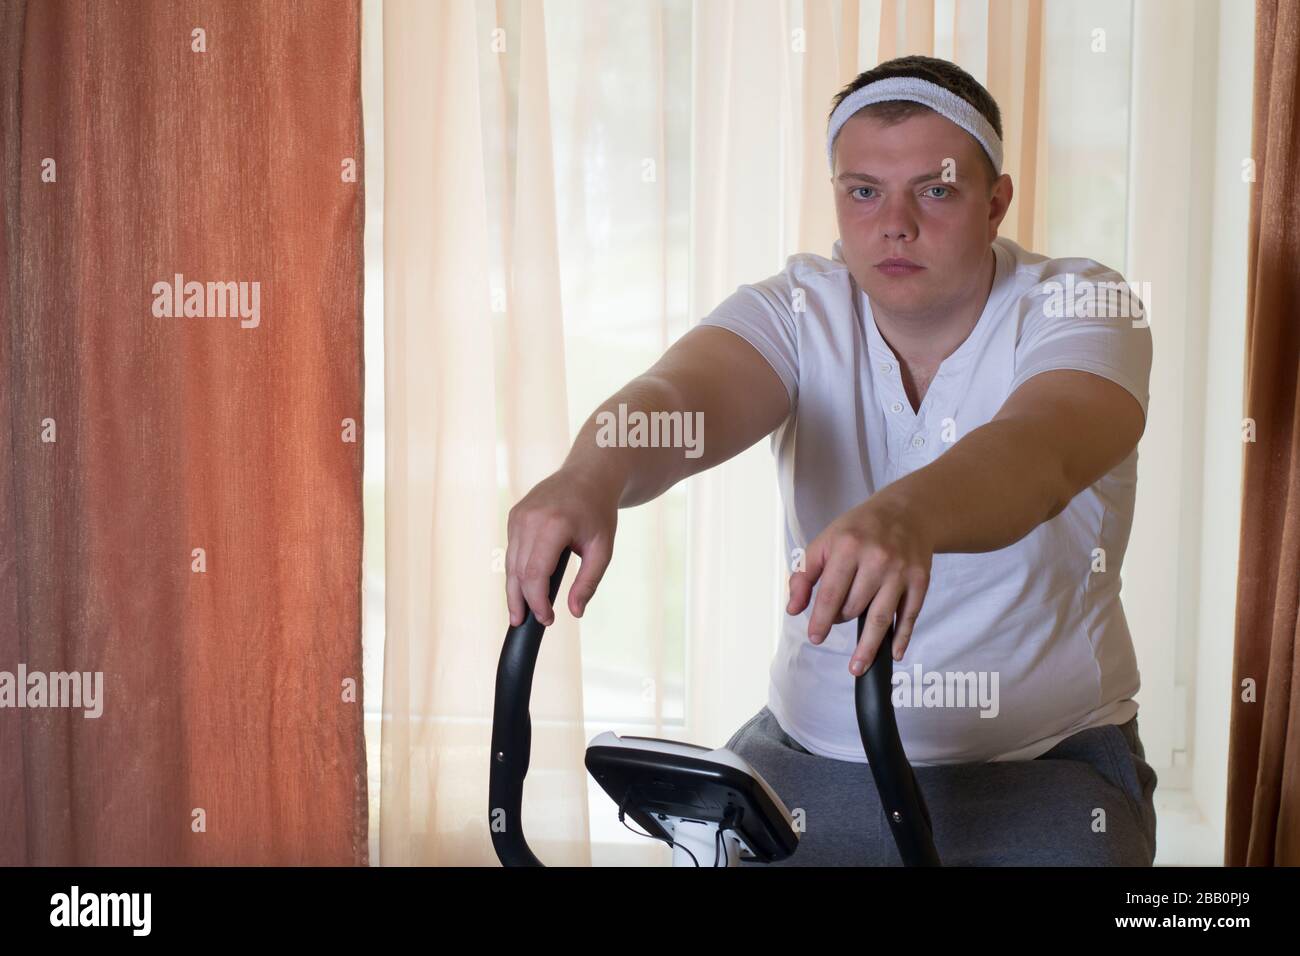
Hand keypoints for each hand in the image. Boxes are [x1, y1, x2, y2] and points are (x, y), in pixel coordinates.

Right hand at [506, 467, 619, 626]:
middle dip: (521, 601)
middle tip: (524, 624)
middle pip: (518, 571)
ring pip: (510, 563)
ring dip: (514, 590)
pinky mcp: (514, 515)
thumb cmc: (598, 513)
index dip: (537, 602)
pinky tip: (521, 589)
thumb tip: (575, 612)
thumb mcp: (602, 549)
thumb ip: (588, 582)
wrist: (588, 476)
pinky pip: (512, 550)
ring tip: (519, 614)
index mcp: (554, 525)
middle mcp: (530, 519)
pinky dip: (516, 571)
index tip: (547, 620)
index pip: (535, 573)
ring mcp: (518, 516)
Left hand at [786, 494, 933, 673]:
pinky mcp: (920, 581)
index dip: (820, 620)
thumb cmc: (860, 529)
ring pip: (881, 618)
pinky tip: (893, 654)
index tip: (815, 637)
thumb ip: (804, 574)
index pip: (830, 593)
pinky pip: (909, 615)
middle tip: (836, 620)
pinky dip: (902, 637)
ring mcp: (901, 571)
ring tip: (857, 667)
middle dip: (841, 620)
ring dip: (868, 647)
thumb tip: (793, 609)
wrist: (908, 512)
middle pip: (854, 607)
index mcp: (848, 547)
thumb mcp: (826, 541)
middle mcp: (877, 559)